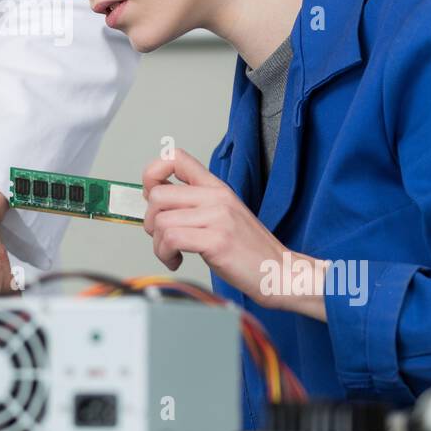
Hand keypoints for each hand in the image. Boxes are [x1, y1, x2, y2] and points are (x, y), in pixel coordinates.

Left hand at [142, 148, 325, 320]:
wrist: (280, 272)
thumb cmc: (249, 249)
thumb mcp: (223, 215)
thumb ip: (194, 204)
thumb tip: (156, 204)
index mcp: (216, 187)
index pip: (176, 157)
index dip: (153, 172)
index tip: (151, 196)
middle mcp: (216, 197)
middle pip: (158, 195)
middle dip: (150, 221)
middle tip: (163, 237)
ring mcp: (218, 217)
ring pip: (161, 221)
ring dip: (158, 244)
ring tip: (172, 253)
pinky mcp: (217, 240)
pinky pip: (171, 238)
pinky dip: (165, 254)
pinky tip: (177, 260)